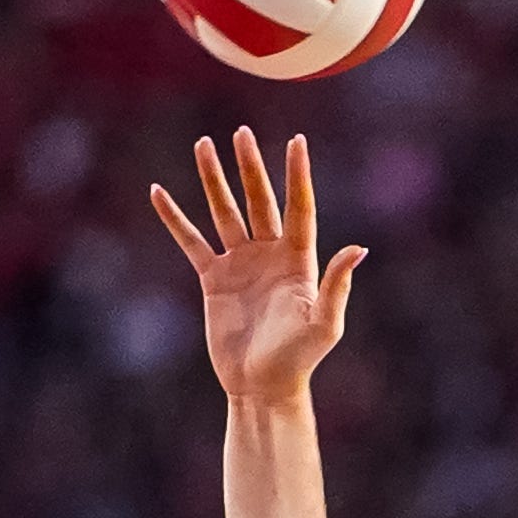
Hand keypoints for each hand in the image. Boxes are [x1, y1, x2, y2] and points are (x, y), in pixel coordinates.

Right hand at [150, 131, 363, 404]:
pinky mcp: (213, 278)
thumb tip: (358, 249)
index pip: (300, 208)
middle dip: (250, 167)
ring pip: (224, 212)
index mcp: (299, 261)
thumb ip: (337, 285)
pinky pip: (191, 241)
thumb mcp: (325, 324)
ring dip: (213, 180)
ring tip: (203, 145)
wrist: (263, 385)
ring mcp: (240, 264)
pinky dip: (175, 218)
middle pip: (259, 201)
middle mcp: (270, 255)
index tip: (296, 141)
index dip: (297, 176)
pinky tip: (159, 192)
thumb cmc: (300, 359)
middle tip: (241, 132)